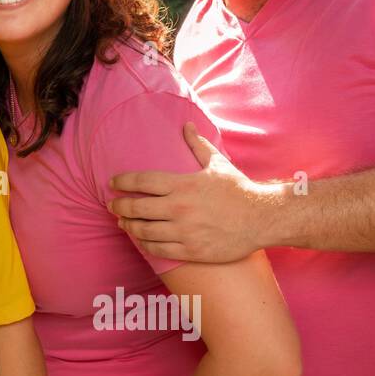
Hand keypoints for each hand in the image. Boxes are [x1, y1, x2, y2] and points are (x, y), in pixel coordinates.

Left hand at [108, 122, 279, 263]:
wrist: (262, 219)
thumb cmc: (238, 190)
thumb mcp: (217, 164)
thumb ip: (197, 145)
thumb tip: (186, 125)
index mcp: (182, 185)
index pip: (141, 181)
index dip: (122, 181)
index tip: (112, 182)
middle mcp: (179, 208)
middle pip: (136, 208)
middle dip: (119, 205)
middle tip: (112, 205)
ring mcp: (184, 231)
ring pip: (144, 231)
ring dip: (129, 226)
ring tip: (123, 222)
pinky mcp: (191, 250)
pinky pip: (159, 250)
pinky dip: (145, 244)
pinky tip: (142, 240)